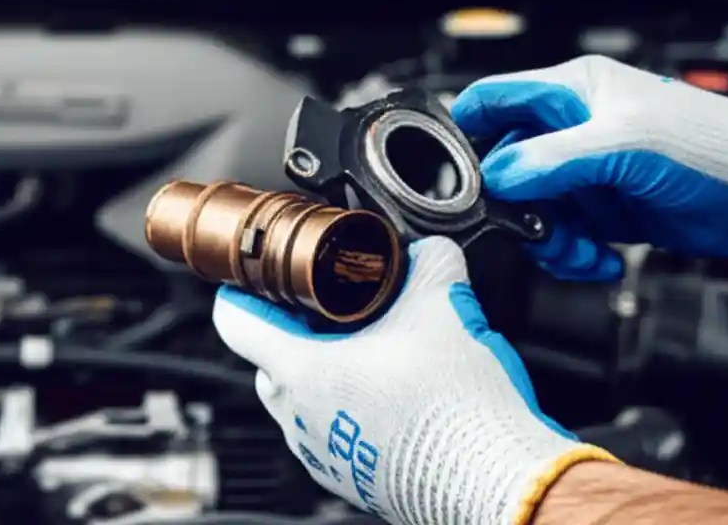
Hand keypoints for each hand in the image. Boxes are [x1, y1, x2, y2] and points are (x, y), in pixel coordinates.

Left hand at [212, 236, 615, 524]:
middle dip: (303, 327)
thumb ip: (425, 259)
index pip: (235, 318)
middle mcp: (299, 418)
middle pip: (272, 357)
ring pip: (306, 397)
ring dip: (332, 370)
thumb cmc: (454, 406)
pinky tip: (402, 395)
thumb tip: (424, 249)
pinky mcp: (355, 478)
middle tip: (346, 308)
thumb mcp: (441, 301)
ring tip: (383, 351)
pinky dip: (357, 407)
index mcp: (300, 370)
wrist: (492, 478)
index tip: (268, 273)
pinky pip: (338, 430)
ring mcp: (324, 454)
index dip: (248, 285)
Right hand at [450, 55, 727, 279]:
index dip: (468, 135)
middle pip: (509, 166)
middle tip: (537, 229)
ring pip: (537, 208)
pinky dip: (577, 255)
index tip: (461, 178)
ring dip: (550, 239)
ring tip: (580, 252)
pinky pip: (570, 235)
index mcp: (573, 91)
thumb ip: (550, 160)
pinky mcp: (613, 210)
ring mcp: (595, 172)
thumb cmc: (715, 147)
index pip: (494, 101)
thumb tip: (497, 177)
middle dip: (516, 205)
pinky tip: (603, 260)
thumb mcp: (622, 147)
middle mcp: (577, 128)